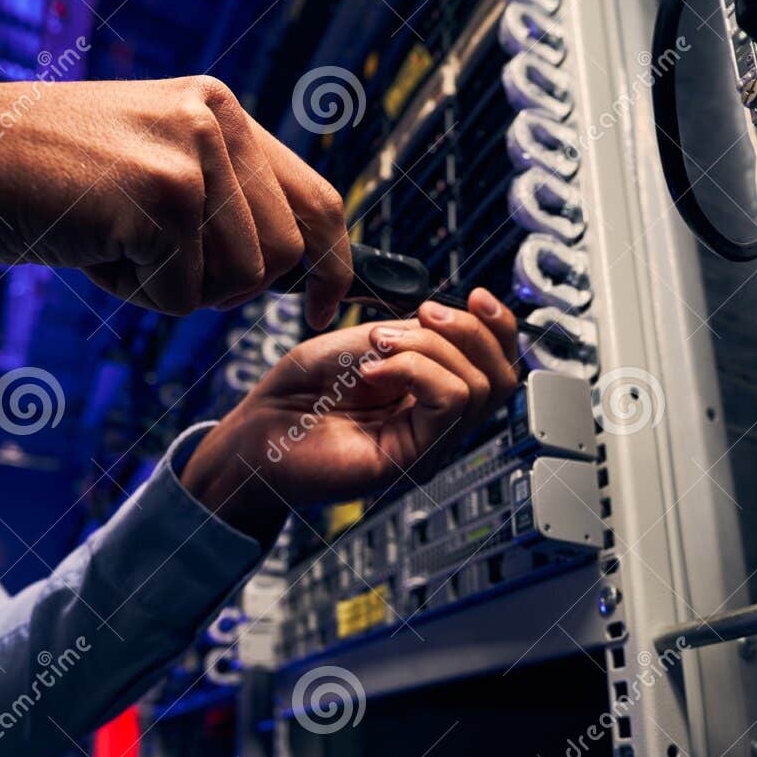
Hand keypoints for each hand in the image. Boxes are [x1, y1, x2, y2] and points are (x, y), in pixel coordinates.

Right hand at [0, 73, 351, 326]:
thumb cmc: (44, 178)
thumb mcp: (151, 166)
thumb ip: (223, 199)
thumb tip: (298, 265)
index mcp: (221, 110)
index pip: (317, 199)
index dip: (333, 266)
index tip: (326, 308)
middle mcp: (216, 120)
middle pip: (280, 258)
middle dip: (223, 286)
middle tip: (151, 259)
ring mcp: (189, 155)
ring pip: (234, 282)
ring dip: (171, 289)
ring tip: (114, 242)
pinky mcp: (158, 197)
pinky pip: (179, 295)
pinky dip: (134, 294)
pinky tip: (92, 246)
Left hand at [180, 290, 521, 541]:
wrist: (255, 435)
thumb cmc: (296, 396)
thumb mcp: (363, 344)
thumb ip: (412, 336)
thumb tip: (448, 321)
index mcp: (431, 396)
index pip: (498, 365)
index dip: (498, 326)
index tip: (475, 295)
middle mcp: (438, 425)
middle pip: (502, 377)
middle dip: (467, 330)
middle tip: (420, 315)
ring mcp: (428, 447)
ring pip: (479, 388)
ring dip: (431, 348)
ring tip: (380, 346)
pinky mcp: (411, 462)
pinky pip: (449, 404)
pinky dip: (416, 370)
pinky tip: (375, 370)